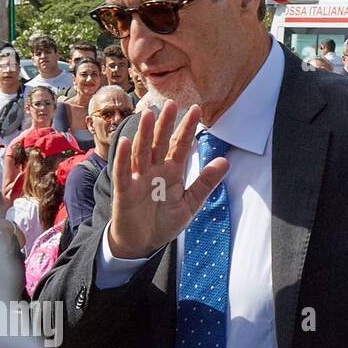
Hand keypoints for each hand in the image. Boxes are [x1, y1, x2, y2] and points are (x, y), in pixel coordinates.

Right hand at [106, 101, 228, 259]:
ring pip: (140, 151)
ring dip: (143, 133)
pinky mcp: (124, 191)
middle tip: (172, 104)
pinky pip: (122, 172)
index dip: (187, 128)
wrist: (142, 243)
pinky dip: (123, 157)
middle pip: (159, 143)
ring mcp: (138, 178)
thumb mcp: (191, 203)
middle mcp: (155, 170)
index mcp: (172, 171)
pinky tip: (125, 141)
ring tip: (148, 114)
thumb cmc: (164, 221)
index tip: (196, 109)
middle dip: (165, 124)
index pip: (180, 145)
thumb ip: (205, 183)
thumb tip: (225, 161)